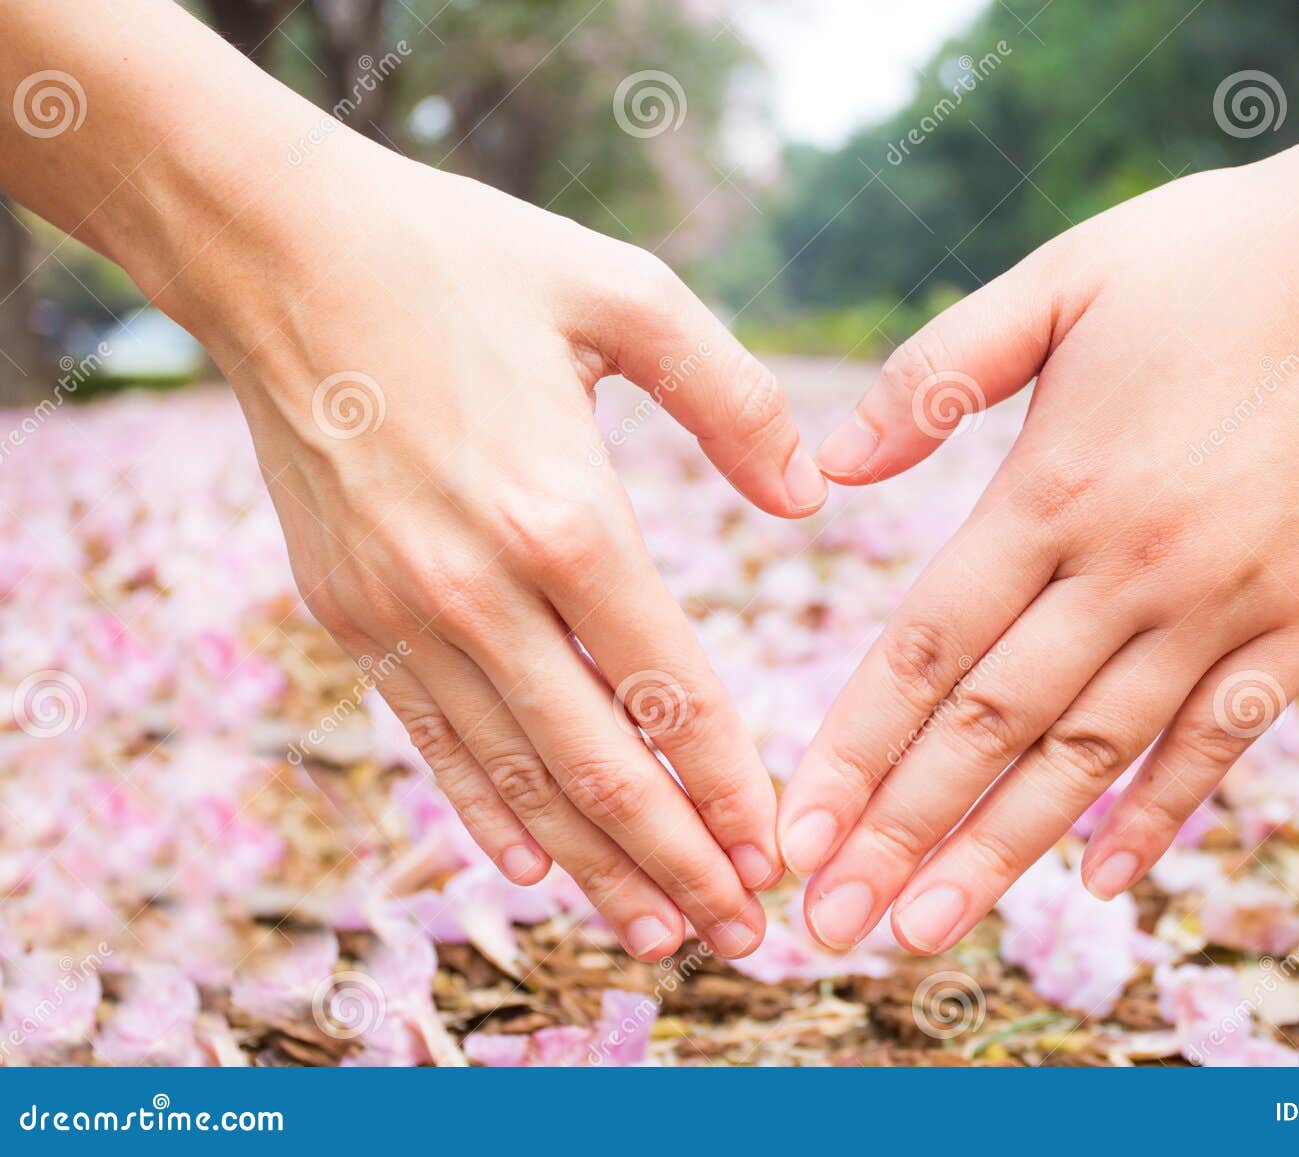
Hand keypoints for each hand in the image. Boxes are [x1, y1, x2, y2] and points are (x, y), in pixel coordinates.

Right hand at [212, 144, 825, 959]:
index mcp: (566, 515)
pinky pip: (433, 741)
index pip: (670, 694)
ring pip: (515, 776)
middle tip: (741, 937)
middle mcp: (478, 589)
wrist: (280, 251)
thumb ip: (734, 399)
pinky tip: (533, 867)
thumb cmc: (464, 262)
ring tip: (655, 935)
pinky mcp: (349, 616)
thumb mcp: (625, 294)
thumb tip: (808, 498)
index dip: (729, 788)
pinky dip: (488, 813)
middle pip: (599, 765)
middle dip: (676, 864)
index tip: (774, 855)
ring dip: (592, 865)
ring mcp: (403, 614)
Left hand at [778, 141, 1298, 953]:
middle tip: (831, 923)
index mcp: (1055, 487)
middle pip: (993, 726)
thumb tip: (829, 469)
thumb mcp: (1059, 280)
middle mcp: (1134, 565)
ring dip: (1004, 852)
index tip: (796, 830)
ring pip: (1092, 756)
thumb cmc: (1216, 257)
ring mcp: (1227, 603)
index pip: (927, 646)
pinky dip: (1157, 815)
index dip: (855, 747)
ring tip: (927, 930)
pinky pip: (1220, 742)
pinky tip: (1098, 882)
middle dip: (902, 833)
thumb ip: (935, 373)